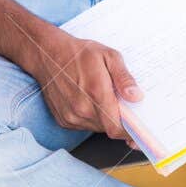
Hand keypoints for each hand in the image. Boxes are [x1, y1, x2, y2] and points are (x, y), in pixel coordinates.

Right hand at [25, 29, 142, 139]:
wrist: (46, 54)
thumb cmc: (78, 53)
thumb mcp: (108, 56)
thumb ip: (124, 78)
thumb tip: (136, 96)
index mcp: (96, 94)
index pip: (117, 128)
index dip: (130, 133)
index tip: (138, 131)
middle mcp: (82, 109)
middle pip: (109, 129)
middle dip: (118, 121)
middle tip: (120, 104)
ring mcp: (70, 116)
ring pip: (97, 128)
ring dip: (104, 119)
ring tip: (100, 98)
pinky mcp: (63, 120)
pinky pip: (84, 126)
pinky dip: (91, 118)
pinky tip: (88, 101)